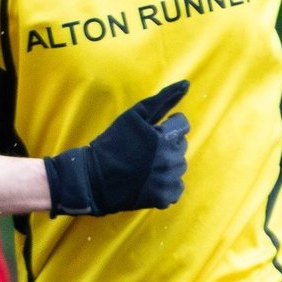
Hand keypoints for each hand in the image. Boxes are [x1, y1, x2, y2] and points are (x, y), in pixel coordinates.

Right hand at [43, 80, 190, 216]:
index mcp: (165, 138)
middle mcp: (169, 160)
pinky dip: (166, 185)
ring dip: (168, 164)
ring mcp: (167, 181)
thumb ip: (163, 99)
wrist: (93, 179)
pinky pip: (176, 189)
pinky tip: (150, 181)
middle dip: (168, 145)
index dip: (167, 126)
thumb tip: (187, 83)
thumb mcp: (135, 116)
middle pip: (182, 147)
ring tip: (147, 165)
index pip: (183, 126)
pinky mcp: (163, 198)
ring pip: (180, 167)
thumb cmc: (112, 143)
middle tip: (146, 150)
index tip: (153, 132)